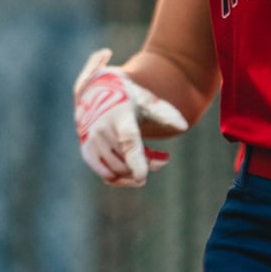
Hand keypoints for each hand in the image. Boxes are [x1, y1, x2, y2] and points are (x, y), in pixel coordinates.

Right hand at [73, 48, 186, 186]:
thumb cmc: (127, 98)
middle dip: (148, 163)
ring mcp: (92, 142)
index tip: (142, 176)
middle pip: (127, 160)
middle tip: (161, 157)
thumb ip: (164, 114)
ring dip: (136, 171)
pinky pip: (108, 177)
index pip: (129, 140)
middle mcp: (102, 130)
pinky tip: (135, 173)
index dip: (136, 159)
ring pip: (119, 171)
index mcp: (119, 116)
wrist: (95, 92)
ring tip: (150, 158)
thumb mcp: (145, 101)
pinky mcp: (87, 153)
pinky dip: (123, 179)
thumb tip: (183, 127)